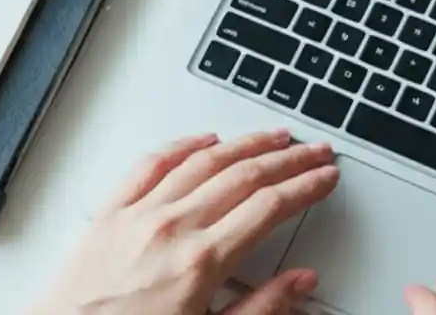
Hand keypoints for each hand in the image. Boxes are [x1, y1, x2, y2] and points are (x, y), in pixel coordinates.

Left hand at [29, 130, 338, 314]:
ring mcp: (139, 215)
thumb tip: (300, 281)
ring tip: (274, 137)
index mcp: (201, 262)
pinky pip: (151, 164)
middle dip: (288, 159)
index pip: (270, 207)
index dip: (306, 186)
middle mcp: (172, 229)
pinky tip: (204, 140)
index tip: (325, 177)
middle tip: (314, 151)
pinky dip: (183, 145)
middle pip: (245, 175)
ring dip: (246, 143)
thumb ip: (261, 307)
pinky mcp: (110, 214)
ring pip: (204, 161)